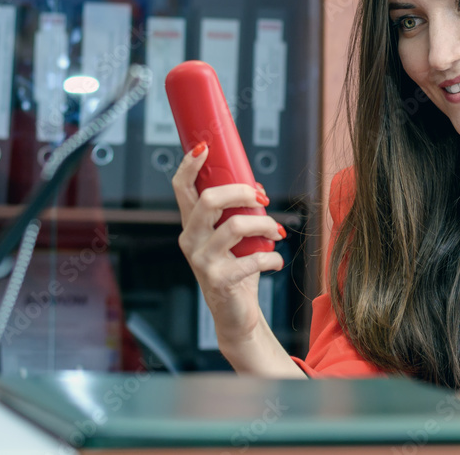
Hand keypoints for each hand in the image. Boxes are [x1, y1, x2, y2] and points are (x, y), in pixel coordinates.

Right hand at [173, 142, 285, 347]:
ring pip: (235, 226)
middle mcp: (190, 240)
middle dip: (241, 192)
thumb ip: (241, 210)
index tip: (204, 148)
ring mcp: (202, 260)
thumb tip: (256, 188)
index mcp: (192, 224)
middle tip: (263, 199)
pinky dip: (272, 258)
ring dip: (265, 225)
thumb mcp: (237, 237)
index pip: (181, 189)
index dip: (189, 166)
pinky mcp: (219, 279)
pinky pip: (252, 259)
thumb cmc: (236, 269)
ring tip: (278, 232)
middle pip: (208, 200)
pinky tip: (276, 261)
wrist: (235, 312)